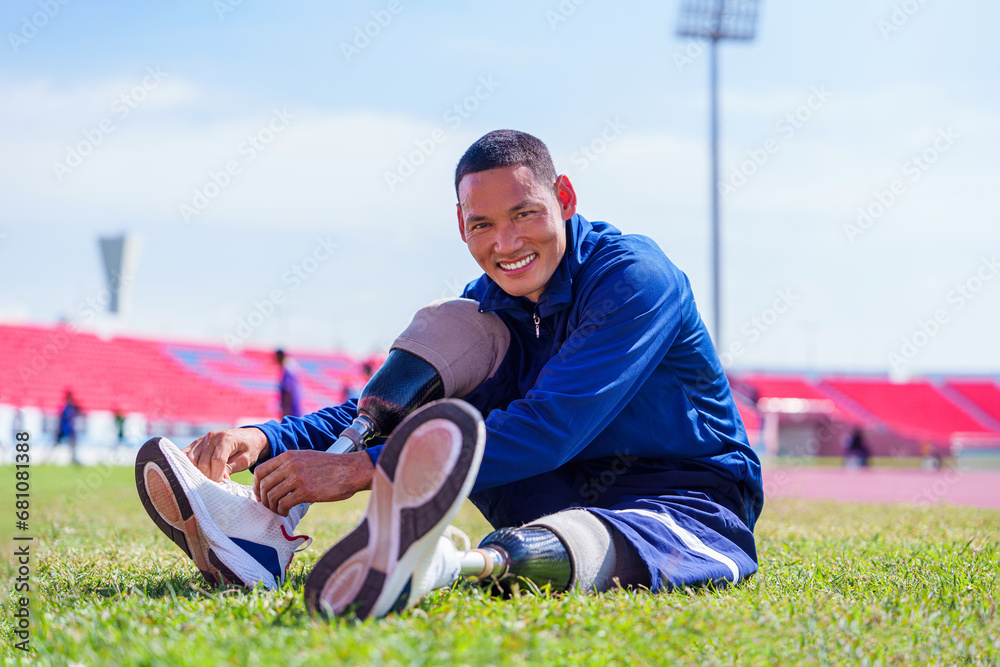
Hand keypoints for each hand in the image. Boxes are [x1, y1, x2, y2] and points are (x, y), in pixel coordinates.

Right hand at [184, 428, 268, 481]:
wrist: (249, 436)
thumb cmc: (250, 448)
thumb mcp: (246, 459)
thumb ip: (231, 468)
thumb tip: (219, 479)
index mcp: (226, 438)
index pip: (217, 460)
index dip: (217, 476)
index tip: (220, 485)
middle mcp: (212, 436)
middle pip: (203, 462)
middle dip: (209, 476)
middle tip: (216, 485)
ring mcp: (202, 438)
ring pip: (192, 460)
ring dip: (199, 473)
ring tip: (208, 480)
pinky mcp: (197, 443)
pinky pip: (186, 454)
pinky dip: (187, 464)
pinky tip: (191, 473)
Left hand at [253, 450, 373, 516]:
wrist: (352, 470)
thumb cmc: (332, 467)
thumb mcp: (308, 458)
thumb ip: (291, 465)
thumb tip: (277, 480)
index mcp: (289, 456)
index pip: (260, 471)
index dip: (256, 486)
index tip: (260, 495)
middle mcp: (291, 465)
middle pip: (264, 485)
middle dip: (263, 499)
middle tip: (269, 506)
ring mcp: (298, 478)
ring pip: (272, 496)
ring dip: (272, 507)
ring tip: (280, 510)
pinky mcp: (306, 491)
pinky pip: (284, 504)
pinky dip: (282, 511)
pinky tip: (287, 512)